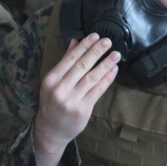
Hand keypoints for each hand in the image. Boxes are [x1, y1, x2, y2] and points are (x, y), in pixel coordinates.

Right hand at [33, 34, 118, 165]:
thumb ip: (65, 61)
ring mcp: (72, 100)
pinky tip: (113, 70)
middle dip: (96, 52)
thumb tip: (75, 41)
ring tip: (115, 54)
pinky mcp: (83, 109)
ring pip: (91, 78)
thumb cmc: (52, 102)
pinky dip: (107, 79)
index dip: (83, 47)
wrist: (51, 129)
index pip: (69, 59)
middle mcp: (60, 89)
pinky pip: (97, 91)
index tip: (94, 36)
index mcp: (51, 79)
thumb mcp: (53, 81)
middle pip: (81, 66)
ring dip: (105, 64)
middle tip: (107, 41)